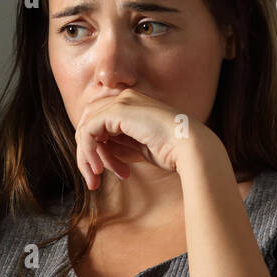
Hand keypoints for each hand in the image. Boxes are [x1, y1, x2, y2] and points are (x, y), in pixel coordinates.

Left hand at [72, 89, 205, 188]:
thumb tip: (95, 150)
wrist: (191, 149)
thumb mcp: (138, 147)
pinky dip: (89, 152)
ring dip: (87, 157)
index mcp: (132, 104)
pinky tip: (99, 169)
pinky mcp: (117, 111)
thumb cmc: (171, 152)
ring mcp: (121, 101)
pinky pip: (88, 132)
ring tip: (95, 178)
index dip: (98, 150)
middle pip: (89, 124)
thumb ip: (117, 143)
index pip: (100, 123)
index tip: (104, 172)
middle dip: (88, 153)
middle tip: (93, 179)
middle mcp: (125, 98)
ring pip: (86, 128)